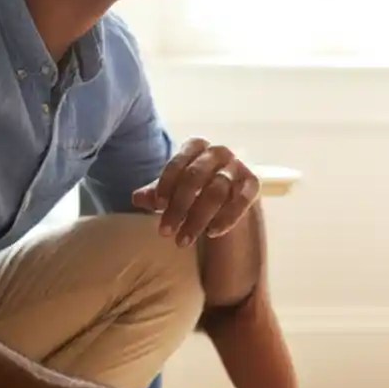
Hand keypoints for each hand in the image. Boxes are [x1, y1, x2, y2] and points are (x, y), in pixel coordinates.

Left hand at [132, 138, 260, 246]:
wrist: (226, 196)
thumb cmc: (192, 190)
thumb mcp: (171, 191)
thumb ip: (154, 193)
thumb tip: (136, 198)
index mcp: (195, 146)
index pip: (179, 161)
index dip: (166, 183)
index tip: (156, 206)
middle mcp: (218, 152)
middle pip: (195, 176)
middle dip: (178, 206)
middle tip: (164, 232)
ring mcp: (237, 167)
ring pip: (216, 191)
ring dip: (197, 218)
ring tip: (182, 241)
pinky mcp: (252, 184)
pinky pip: (241, 200)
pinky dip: (226, 218)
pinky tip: (211, 233)